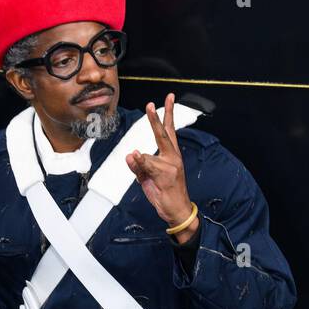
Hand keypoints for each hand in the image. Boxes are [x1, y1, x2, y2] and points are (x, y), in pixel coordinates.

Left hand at [126, 92, 198, 239]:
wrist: (178, 211)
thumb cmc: (165, 193)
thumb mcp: (147, 177)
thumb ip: (138, 166)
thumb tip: (130, 155)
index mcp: (171, 154)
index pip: (169, 130)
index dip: (168, 113)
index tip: (169, 97)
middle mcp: (173, 157)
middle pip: (164, 134)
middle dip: (156, 119)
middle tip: (150, 105)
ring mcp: (170, 166)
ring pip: (150, 156)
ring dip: (142, 163)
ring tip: (143, 171)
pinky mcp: (165, 176)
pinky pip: (149, 165)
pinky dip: (141, 161)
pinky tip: (135, 155)